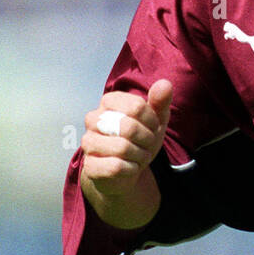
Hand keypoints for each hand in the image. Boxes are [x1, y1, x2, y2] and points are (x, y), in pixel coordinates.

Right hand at [80, 79, 172, 228]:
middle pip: (129, 127)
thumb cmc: (139, 140)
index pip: (137, 107)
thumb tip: (165, 84)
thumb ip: (160, 102)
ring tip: (139, 156)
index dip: (152, 121)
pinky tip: (130, 167)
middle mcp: (93, 119)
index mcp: (108, 101)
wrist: (125, 170)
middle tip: (146, 145)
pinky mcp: (89, 165)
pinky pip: (116, 167)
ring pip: (123, 148)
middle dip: (147, 140)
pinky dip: (131, 169)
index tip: (152, 128)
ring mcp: (88, 142)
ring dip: (140, 156)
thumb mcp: (154, 120)